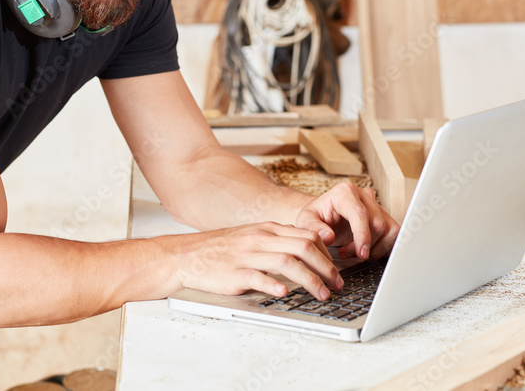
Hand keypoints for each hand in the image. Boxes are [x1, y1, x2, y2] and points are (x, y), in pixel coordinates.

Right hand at [168, 222, 343, 300]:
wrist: (187, 256)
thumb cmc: (221, 250)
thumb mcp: (251, 238)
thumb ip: (276, 242)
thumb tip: (305, 252)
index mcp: (266, 229)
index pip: (306, 235)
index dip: (326, 254)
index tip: (335, 270)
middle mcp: (260, 239)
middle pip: (303, 246)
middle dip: (326, 267)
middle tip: (337, 285)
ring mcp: (247, 255)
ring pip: (287, 261)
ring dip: (310, 279)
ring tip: (322, 294)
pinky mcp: (234, 273)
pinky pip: (257, 277)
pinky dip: (274, 284)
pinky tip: (285, 292)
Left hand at [294, 182, 398, 260]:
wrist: (323, 215)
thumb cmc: (316, 216)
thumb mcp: (306, 221)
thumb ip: (313, 228)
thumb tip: (328, 236)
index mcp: (344, 192)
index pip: (360, 214)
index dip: (363, 235)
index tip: (361, 253)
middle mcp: (364, 195)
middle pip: (377, 224)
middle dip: (364, 245)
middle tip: (346, 253)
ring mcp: (376, 204)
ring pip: (389, 230)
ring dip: (374, 248)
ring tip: (354, 251)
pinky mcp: (385, 216)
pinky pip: (394, 234)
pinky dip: (382, 247)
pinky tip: (366, 250)